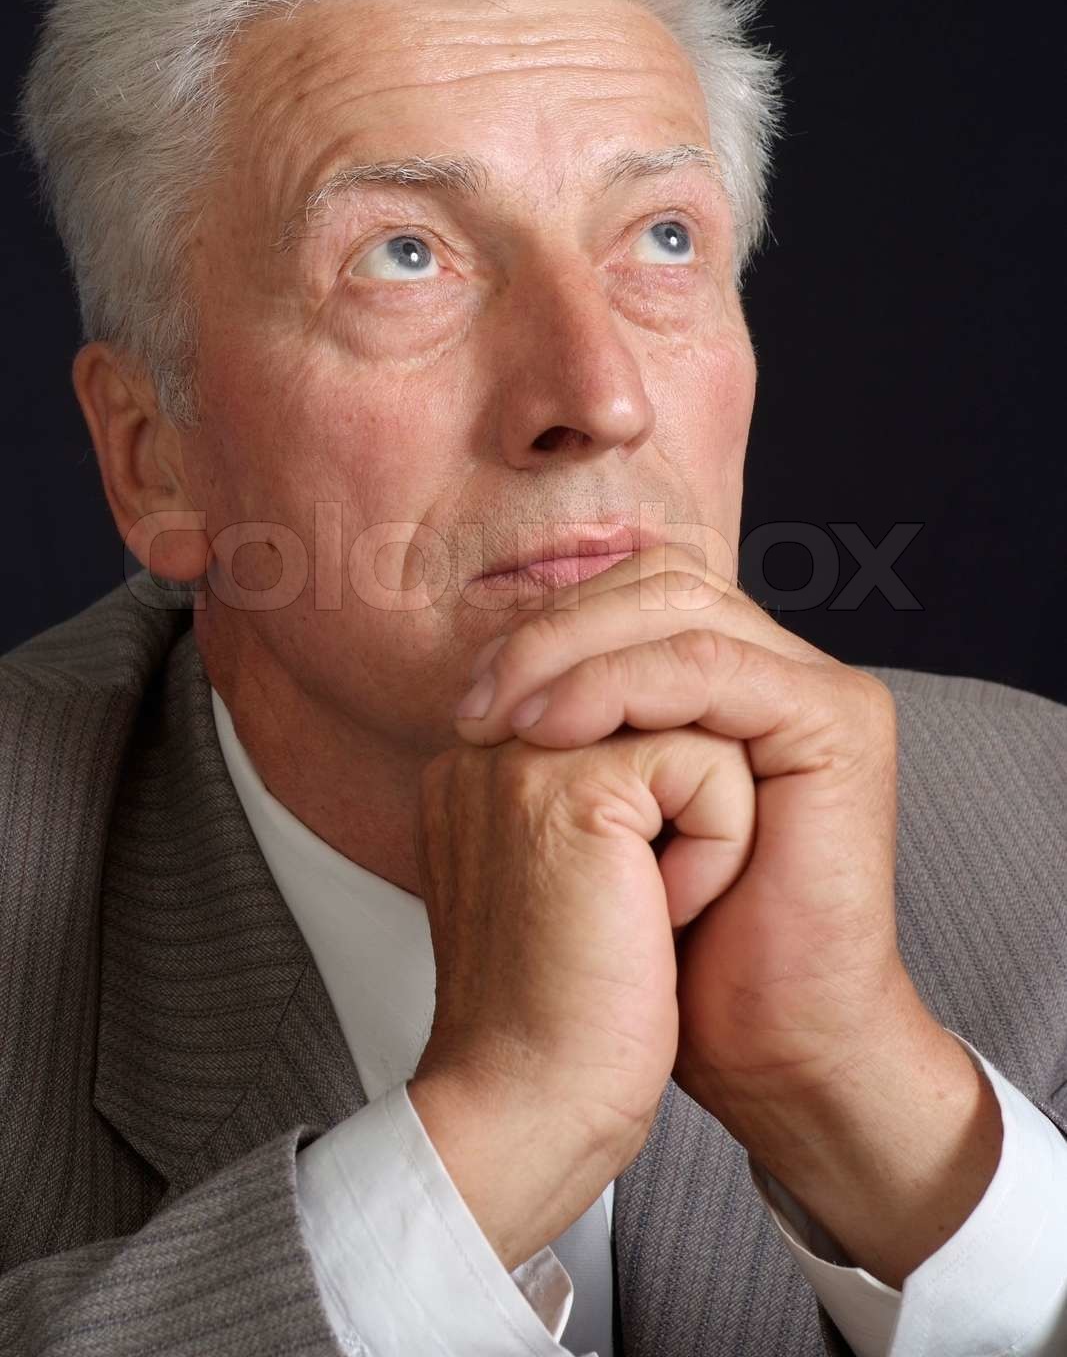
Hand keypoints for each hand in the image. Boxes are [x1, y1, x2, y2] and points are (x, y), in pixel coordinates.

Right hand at [410, 712, 755, 1267]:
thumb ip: (591, 799)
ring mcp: (521, 757)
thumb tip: (664, 757)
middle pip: (657, 701)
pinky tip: (665, 916)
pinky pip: (711, 762)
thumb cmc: (561, 1023)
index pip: (616, 703)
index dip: (669, 787)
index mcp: (476, 769)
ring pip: (693, 724)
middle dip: (693, 792)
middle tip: (656, 899)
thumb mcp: (570, 884)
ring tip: (654, 908)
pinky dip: (719, 846)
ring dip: (710, 823)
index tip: (645, 886)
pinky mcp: (575, 786)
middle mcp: (486, 748)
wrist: (532, 1110)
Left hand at [451, 543, 926, 1143]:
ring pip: (678, 606)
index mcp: (732, 682)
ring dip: (575, 653)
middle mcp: (778, 671)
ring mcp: (815, 690)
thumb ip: (571, 732)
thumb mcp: (594, 817)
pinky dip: (626, 688)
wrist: (756, 1045)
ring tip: (513, 726)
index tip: (466, 703)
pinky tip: (559, 734)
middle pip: (656, 581)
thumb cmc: (669, 951)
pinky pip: (711, 667)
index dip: (547, 626)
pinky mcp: (838, 723)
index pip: (633, 593)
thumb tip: (481, 674)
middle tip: (479, 708)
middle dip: (552, 631)